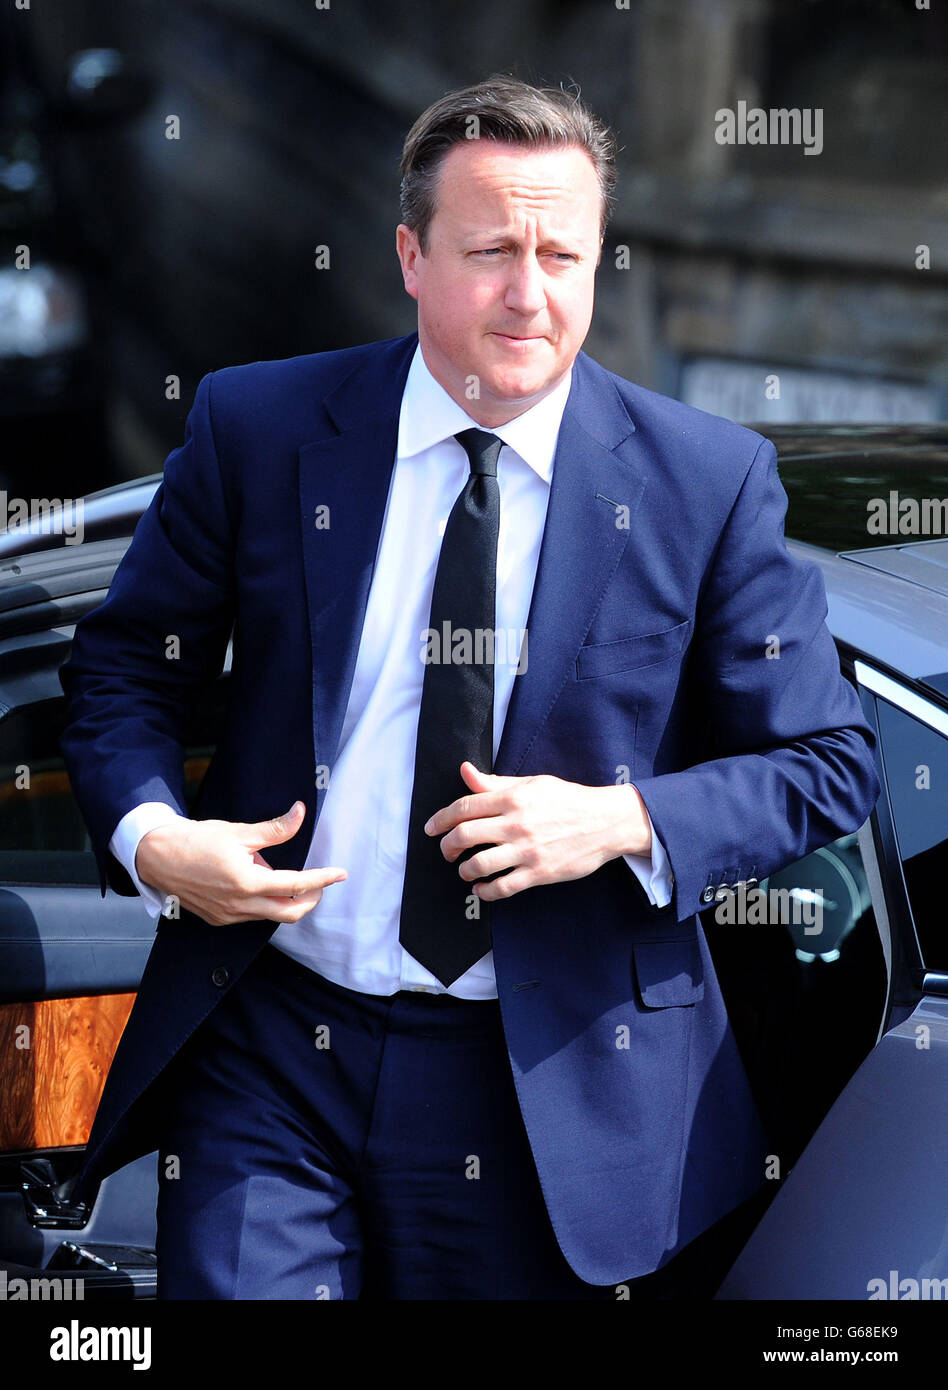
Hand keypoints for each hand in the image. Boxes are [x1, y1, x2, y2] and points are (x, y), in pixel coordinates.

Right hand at [135, 800, 346, 925]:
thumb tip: (299, 814)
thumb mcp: (239, 832)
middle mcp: (239, 906)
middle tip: (320, 882)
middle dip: (311, 899)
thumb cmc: (195, 841)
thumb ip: (275, 829)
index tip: (340, 874)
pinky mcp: (218, 919)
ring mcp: (228, 916)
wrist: (157, 856)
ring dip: (286, 900)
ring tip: (281, 876)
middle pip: (290, 912)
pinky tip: (259, 884)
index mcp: (247, 883)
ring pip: (271, 916)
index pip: (296, 885)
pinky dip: (265, 904)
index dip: (322, 879)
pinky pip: (252, 917)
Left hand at [425, 762, 651, 901]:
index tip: (431, 828)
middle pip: (464, 836)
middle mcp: (515, 823)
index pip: (464, 807)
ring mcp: (527, 850)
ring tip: (465, 871)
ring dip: (464, 871)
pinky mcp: (539, 873)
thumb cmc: (568, 800)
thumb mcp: (532, 784)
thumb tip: (465, 771)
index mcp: (512, 798)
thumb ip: (495, 783)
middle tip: (446, 852)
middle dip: (447, 847)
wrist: (605, 822)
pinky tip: (483, 889)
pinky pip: (502, 887)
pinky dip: (486, 891)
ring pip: (478, 865)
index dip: (440, 819)